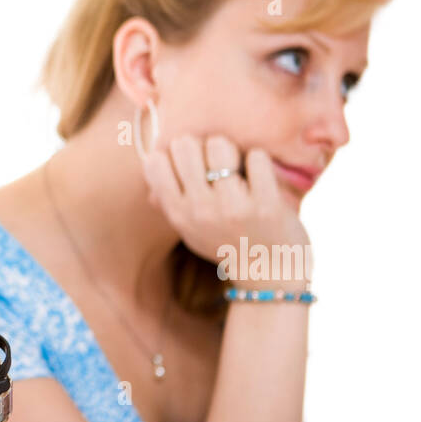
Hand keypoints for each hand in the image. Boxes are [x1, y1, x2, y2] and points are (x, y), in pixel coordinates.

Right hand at [140, 133, 311, 287]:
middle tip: (216, 163)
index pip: (155, 161)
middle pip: (185, 144)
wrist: (269, 277)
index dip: (173, 154)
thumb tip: (151, 161)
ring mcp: (233, 208)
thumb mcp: (189, 229)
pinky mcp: (267, 205)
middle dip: (201, 146)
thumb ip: (169, 199)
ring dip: (230, 150)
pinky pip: (256, 156)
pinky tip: (260, 176)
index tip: (189, 165)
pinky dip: (259, 160)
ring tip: (237, 167)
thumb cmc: (226, 245)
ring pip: (219, 144)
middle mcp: (200, 210)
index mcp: (178, 214)